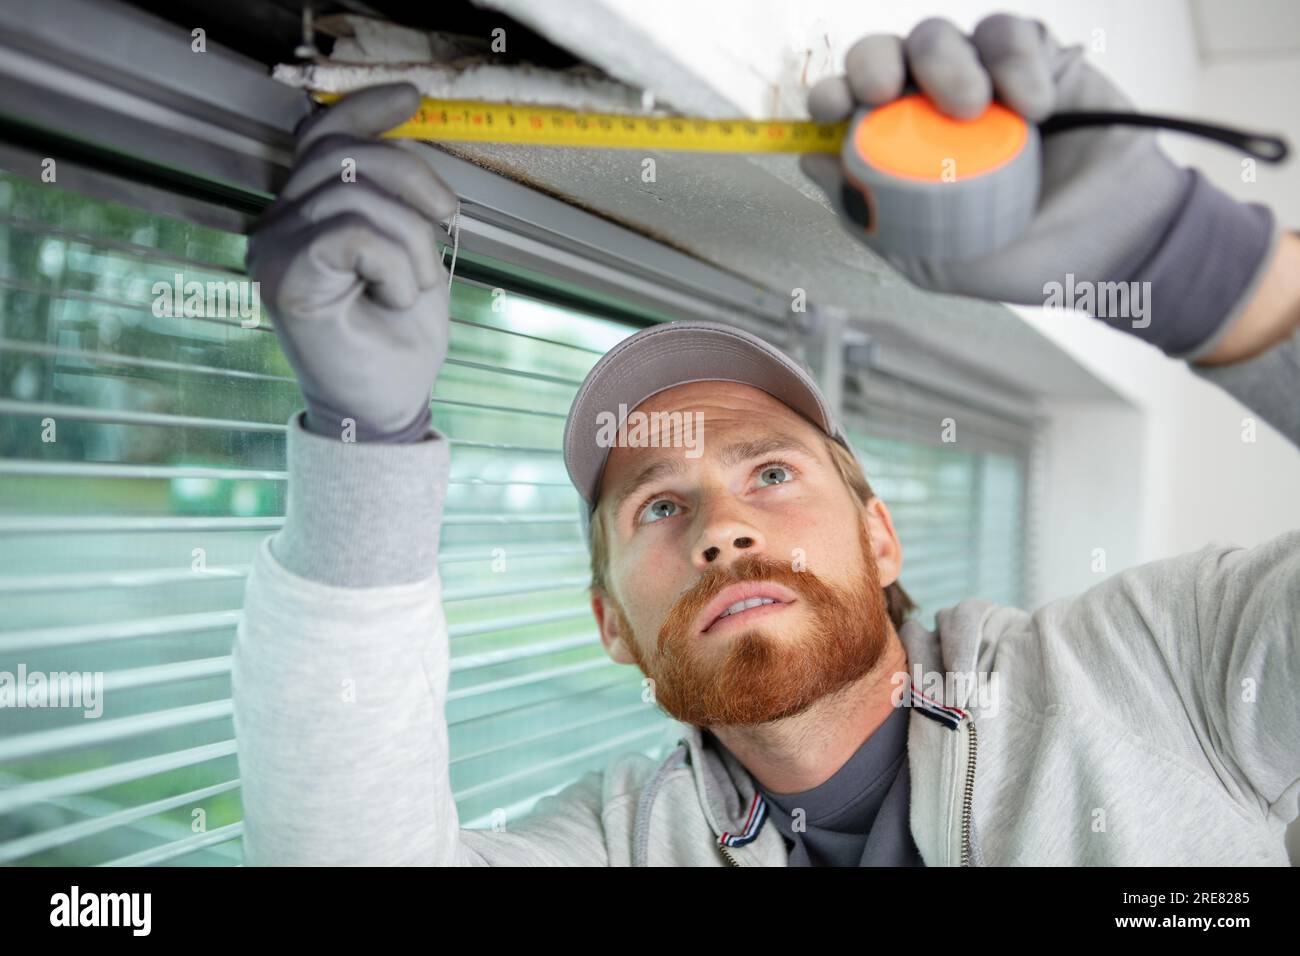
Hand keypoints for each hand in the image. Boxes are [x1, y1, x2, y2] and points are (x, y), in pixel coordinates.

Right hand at [247, 83, 457, 441]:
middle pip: (344, 154)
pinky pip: (354, 233)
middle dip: (414, 182)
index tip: (413, 98)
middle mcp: (276, 225)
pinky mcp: (285, 279)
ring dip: (412, 241)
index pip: (322, 136)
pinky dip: (396, 264)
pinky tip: (398, 296)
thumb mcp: (409, 252)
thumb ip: (390, 197)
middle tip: (444, 225)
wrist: (387, 405)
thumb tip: (397, 130)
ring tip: (416, 285)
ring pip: (356, 195)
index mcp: (304, 213)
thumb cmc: (396, 338)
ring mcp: (273, 251)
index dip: (366, 108)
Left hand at [801, 13, 1277, 360]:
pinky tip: (1033, 105)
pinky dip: (1014, 61)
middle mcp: (933, 105)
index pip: (851, 104)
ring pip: (941, 35)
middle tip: (885, 90)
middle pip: (886, 54)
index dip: (832, 94)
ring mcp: (985, 76)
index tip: (831, 108)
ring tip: (975, 110)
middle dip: (873, 61)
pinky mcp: (1039, 57)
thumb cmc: (1019, 257)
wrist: (1112, 249)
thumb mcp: (932, 259)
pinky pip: (1010, 33)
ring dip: (945, 64)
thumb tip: (811, 161)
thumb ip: (870, 214)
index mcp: (900, 147)